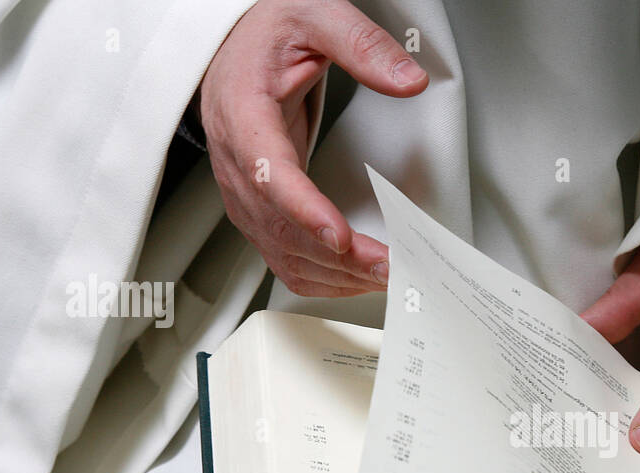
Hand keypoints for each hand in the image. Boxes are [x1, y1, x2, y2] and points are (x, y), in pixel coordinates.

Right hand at [200, 0, 427, 296]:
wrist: (232, 46)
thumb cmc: (264, 35)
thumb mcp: (312, 16)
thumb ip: (360, 44)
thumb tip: (407, 80)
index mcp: (243, 114)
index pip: (270, 174)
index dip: (304, 211)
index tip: (339, 236)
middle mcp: (236, 161)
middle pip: (282, 226)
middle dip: (338, 255)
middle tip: (388, 266)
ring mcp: (243, 191)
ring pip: (282, 251)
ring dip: (334, 273)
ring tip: (383, 276)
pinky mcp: (256, 208)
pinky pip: (281, 256)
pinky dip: (319, 277)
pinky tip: (353, 280)